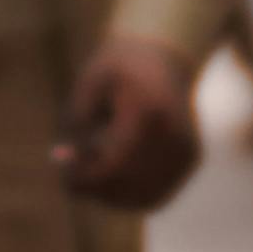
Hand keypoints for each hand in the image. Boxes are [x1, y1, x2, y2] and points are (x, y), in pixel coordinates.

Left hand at [54, 34, 203, 212]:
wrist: (166, 55)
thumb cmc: (120, 67)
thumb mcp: (90, 82)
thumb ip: (76, 120)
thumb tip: (64, 159)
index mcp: (148, 114)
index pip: (113, 166)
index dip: (84, 177)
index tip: (62, 171)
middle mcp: (174, 136)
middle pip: (126, 185)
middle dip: (93, 187)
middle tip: (70, 173)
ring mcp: (186, 150)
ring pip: (142, 196)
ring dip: (111, 193)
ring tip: (94, 162)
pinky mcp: (191, 159)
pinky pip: (156, 193)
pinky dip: (130, 193)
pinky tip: (112, 170)